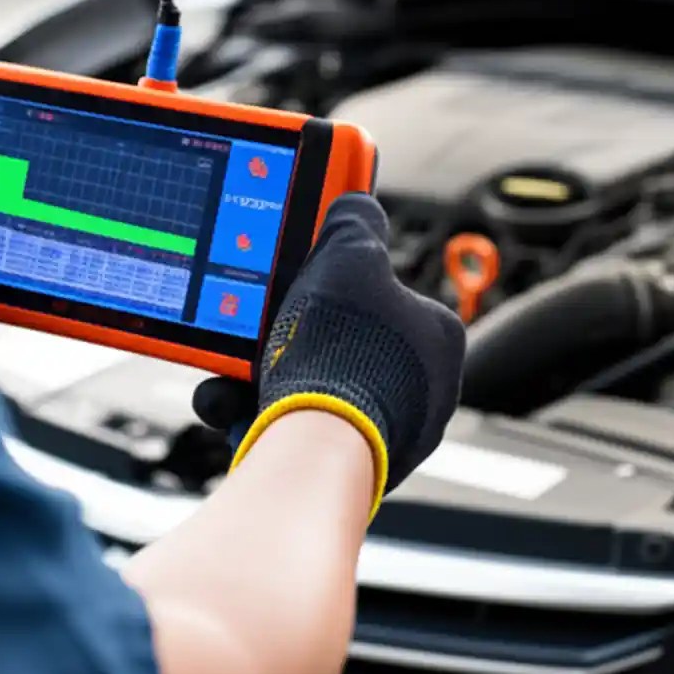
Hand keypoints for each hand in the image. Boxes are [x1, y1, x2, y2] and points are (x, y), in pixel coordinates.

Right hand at [200, 193, 464, 518]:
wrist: (318, 447)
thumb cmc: (345, 352)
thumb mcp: (350, 256)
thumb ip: (354, 224)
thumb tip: (356, 204)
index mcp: (438, 338)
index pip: (390, 294)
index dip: (343, 282)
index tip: (307, 275)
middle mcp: (424, 390)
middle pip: (343, 344)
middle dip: (289, 336)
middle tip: (256, 328)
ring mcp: (389, 434)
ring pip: (314, 390)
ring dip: (263, 378)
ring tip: (235, 376)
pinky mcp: (349, 469)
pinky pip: (298, 433)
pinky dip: (260, 418)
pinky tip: (236, 410)